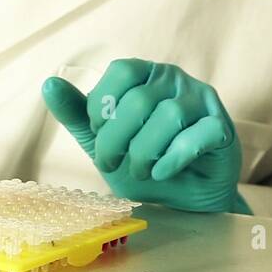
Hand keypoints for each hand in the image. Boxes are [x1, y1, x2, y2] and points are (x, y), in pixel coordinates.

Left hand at [42, 58, 248, 212]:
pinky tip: (162, 172)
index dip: (103, 106)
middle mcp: (174, 80)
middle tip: (110, 163)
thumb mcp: (99, 140)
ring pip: (169, 116)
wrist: (177, 200)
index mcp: (144, 74)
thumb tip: (49, 84)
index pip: (121, 71)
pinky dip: (172, 159)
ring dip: (144, 152)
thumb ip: (76, 113)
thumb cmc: (139, 162)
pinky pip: (198, 136)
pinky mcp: (222, 128)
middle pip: (140, 100)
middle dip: (116, 140)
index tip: (98, 134)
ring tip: (139, 170)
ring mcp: (202, 101)